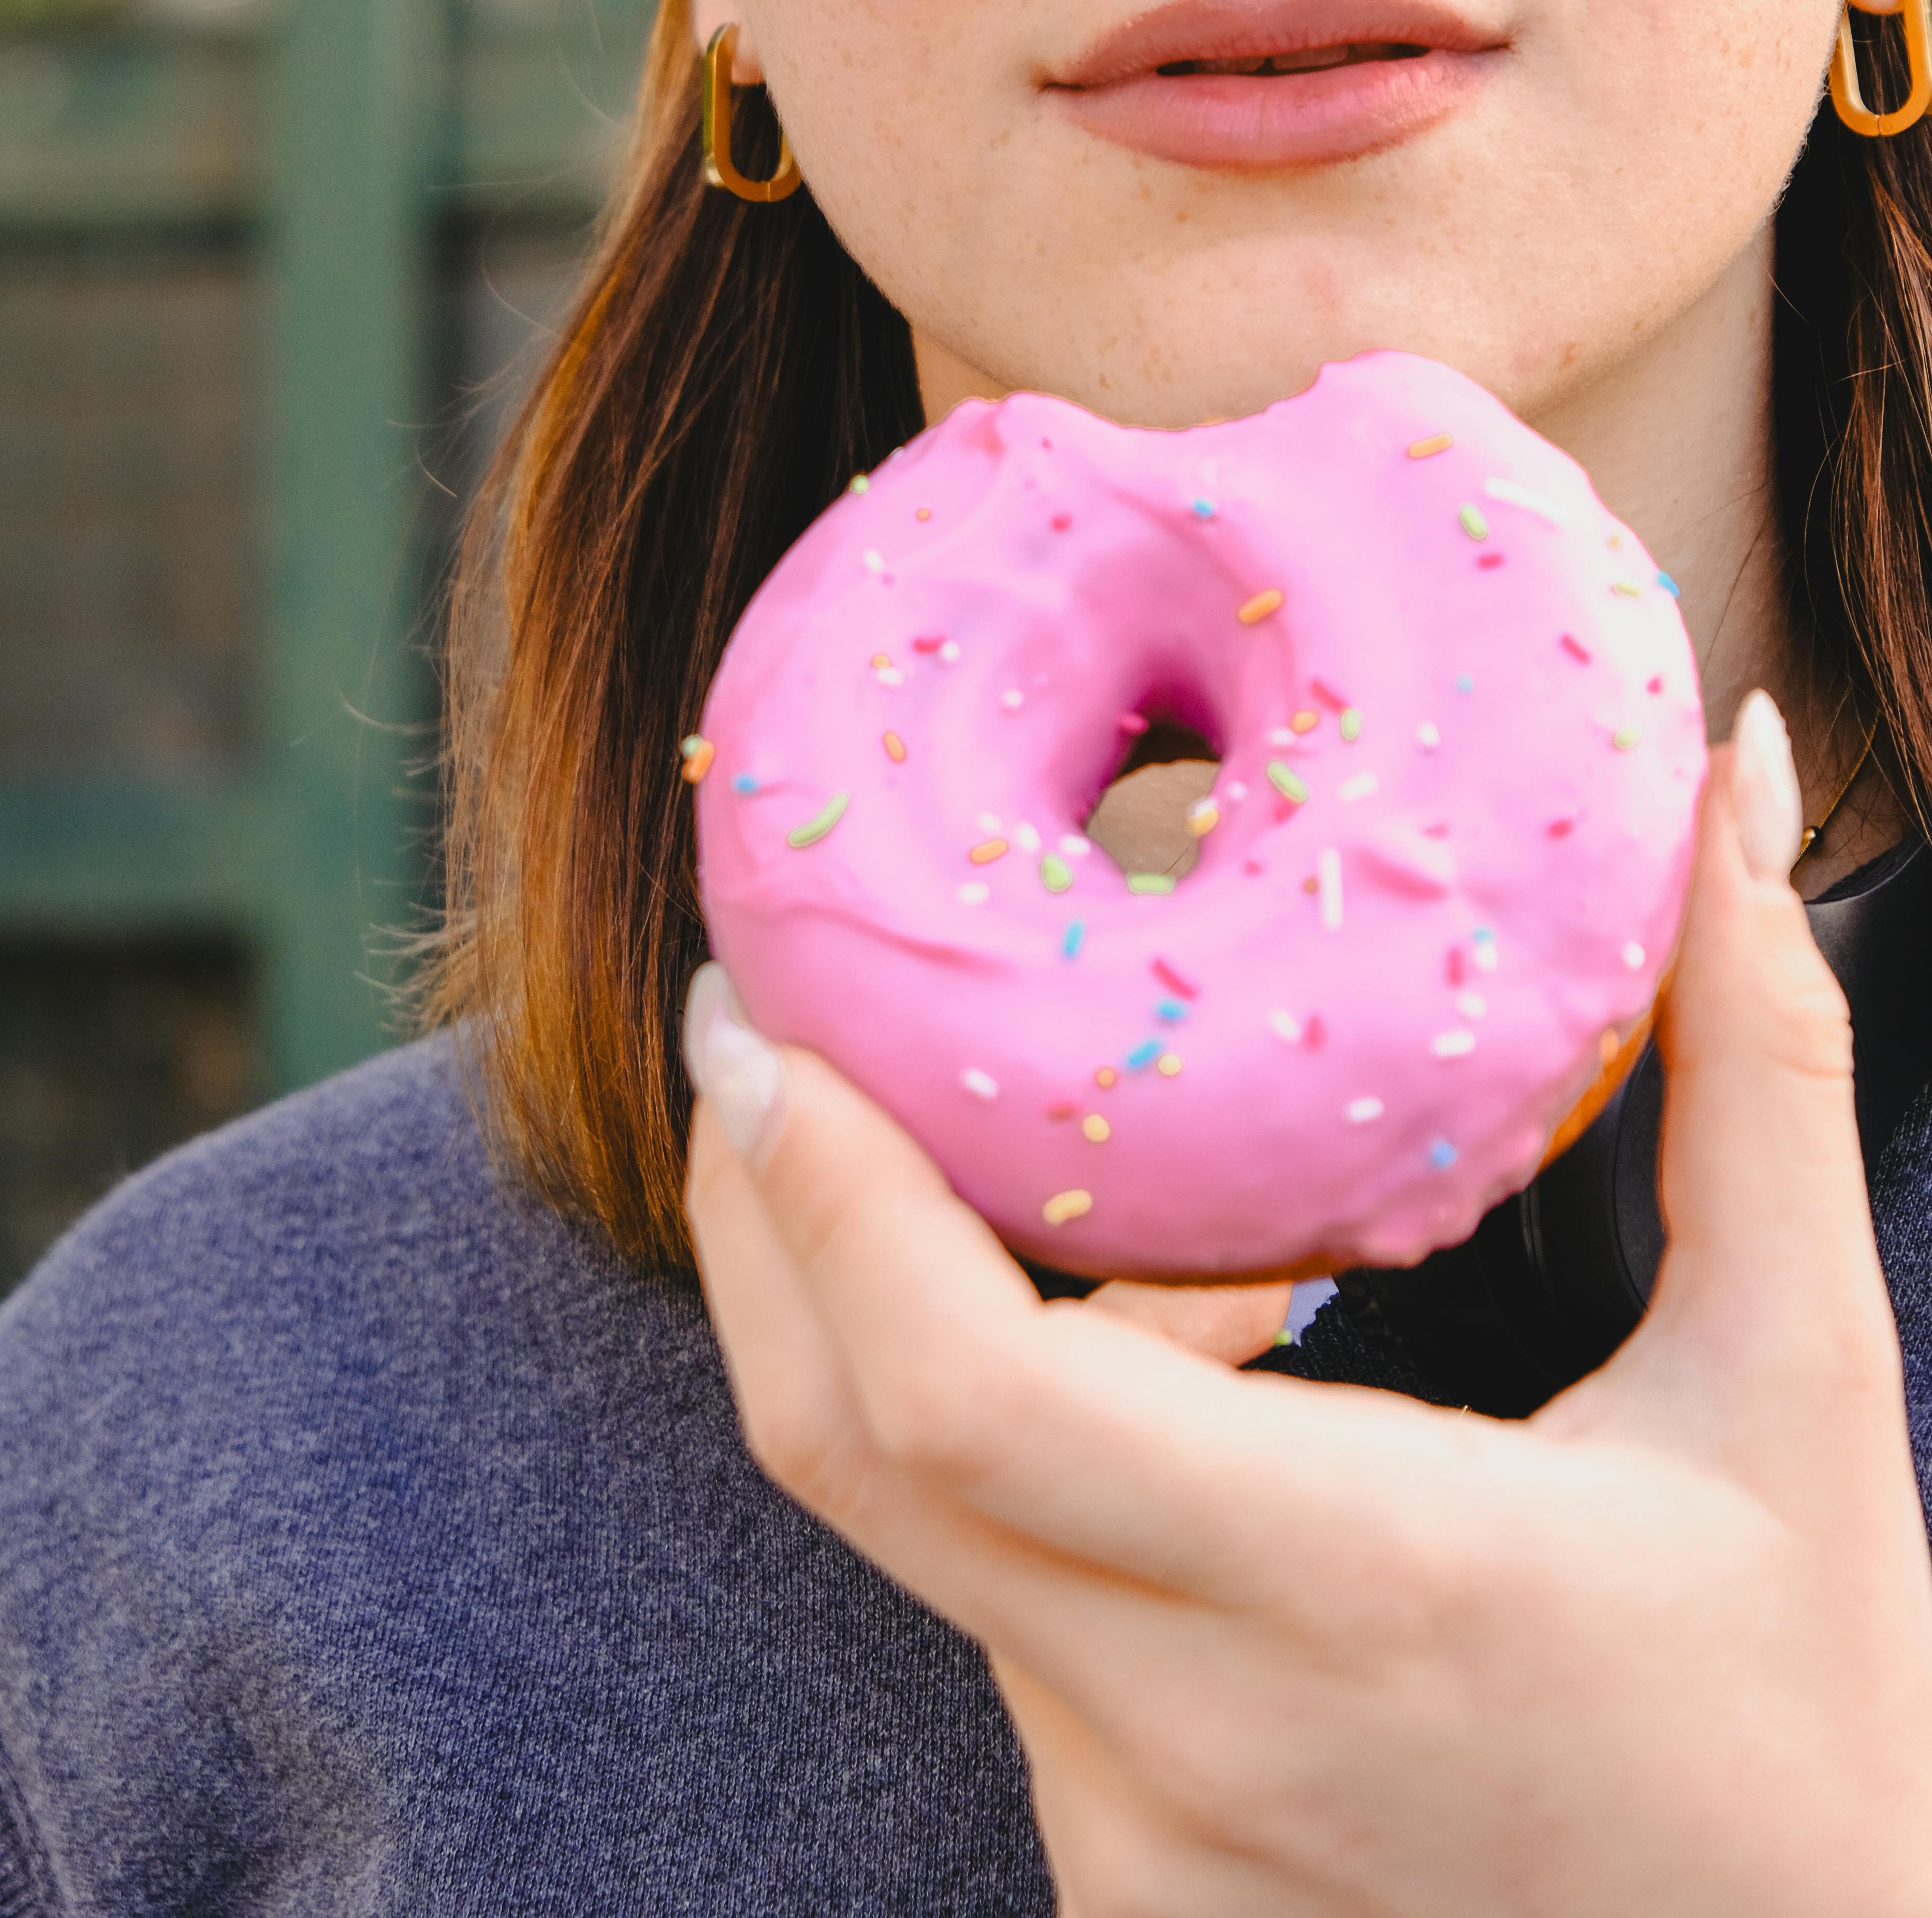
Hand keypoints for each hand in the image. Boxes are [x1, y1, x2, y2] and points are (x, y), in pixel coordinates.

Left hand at [684, 696, 1931, 1915]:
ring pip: (916, 1526)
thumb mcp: (1802, 1384)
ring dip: (933, 1325)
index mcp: (1354, 1580)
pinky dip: (1021, 1463)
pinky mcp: (1120, 1874)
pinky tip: (1169, 1372)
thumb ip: (1764, 1069)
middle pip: (850, 1438)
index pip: (962, 1389)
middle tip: (775, 1026)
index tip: (765, 1023)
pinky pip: (994, 1617)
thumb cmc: (1818, 1726)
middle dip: (770, 1209)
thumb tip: (1734, 776)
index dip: (822, 1192)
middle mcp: (1190, 1726)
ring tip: (1081, 1187)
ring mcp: (1133, 1826)